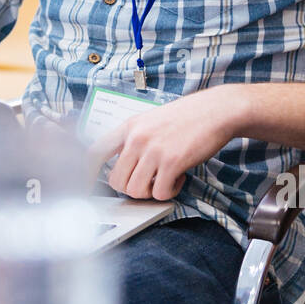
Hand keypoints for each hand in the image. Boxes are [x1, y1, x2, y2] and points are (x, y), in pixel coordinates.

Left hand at [87, 85, 244, 199]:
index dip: (88, 175)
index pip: (94, 153)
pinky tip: (178, 178)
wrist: (216, 110)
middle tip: (147, 182)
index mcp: (128, 126)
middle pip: (116, 180)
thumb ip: (135, 139)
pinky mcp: (171, 162)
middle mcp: (136, 138)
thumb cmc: (187, 117)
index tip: (90, 188)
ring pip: (135, 190)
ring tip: (165, 179)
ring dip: (150, 192)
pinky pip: (159, 193)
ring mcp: (153, 150)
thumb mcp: (151, 120)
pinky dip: (169, 192)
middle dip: (131, 188)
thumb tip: (123, 166)